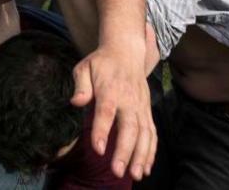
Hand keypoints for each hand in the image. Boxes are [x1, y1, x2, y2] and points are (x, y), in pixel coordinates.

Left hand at [71, 40, 155, 180]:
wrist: (126, 52)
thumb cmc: (101, 63)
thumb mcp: (84, 68)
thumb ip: (81, 86)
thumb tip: (76, 102)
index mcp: (110, 90)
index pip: (106, 112)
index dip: (102, 131)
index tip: (98, 149)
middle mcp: (129, 100)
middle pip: (129, 128)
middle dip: (124, 151)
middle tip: (118, 172)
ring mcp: (141, 107)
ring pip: (145, 134)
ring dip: (141, 156)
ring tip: (136, 175)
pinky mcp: (147, 111)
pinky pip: (152, 133)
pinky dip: (151, 151)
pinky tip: (146, 167)